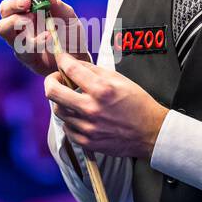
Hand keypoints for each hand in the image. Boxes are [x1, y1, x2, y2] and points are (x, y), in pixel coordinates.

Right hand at [0, 0, 93, 77]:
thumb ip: (58, 6)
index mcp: (31, 9)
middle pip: (5, 8)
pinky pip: (21, 48)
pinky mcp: (25, 56)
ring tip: (31, 20)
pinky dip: (35, 40)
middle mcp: (21, 23)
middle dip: (14, 3)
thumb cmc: (71, 36)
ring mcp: (19, 40)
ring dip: (15, 21)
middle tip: (26, 3)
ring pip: (2, 28)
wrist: (77, 60)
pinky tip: (48, 37)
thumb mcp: (69, 19)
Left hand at [44, 45, 168, 158]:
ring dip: (63, 101)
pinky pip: (67, 128)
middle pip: (52, 92)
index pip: (70, 70)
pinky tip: (81, 116)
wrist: (151, 133)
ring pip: (58, 110)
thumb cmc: (137, 104)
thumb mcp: (119, 80)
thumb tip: (74, 64)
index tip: (61, 59)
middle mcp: (91, 109)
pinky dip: (70, 120)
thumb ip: (94, 71)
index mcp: (102, 90)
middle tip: (56, 79)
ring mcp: (88, 128)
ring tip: (73, 99)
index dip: (62, 60)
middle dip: (51, 81)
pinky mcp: (87, 142)